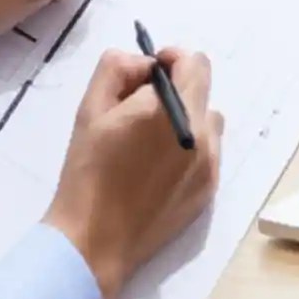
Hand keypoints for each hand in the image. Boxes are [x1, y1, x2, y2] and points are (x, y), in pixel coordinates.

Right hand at [43, 48, 223, 298]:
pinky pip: (209, 152)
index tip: (151, 69)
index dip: (172, 58)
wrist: (96, 239)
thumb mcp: (90, 109)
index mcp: (172, 111)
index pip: (194, 63)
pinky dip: (191, 148)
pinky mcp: (210, 188)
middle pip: (203, 90)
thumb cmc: (87, 171)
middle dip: (175, 88)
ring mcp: (210, 163)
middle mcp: (201, 134)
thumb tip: (143, 63)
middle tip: (141, 106)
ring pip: (209, 121)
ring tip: (151, 139)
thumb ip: (117, 70)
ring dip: (187, 118)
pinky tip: (158, 167)